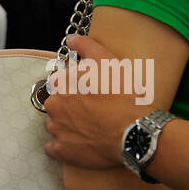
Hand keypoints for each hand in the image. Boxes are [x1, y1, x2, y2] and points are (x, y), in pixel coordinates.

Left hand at [42, 35, 152, 169]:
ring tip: (89, 127)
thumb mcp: (109, 62)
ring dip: (66, 125)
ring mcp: (56, 129)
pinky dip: (62, 147)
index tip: (89, 92)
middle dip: (70, 105)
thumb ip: (86, 46)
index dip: (75, 86)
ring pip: (55, 124)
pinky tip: (79, 144)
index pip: (59, 81)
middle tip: (92, 110)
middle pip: (56, 103)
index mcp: (62, 82)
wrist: (135, 133)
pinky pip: (53, 148)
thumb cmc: (124, 97)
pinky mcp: (62, 150)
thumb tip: (71, 39)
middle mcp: (54, 105)